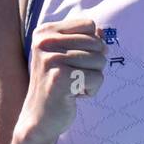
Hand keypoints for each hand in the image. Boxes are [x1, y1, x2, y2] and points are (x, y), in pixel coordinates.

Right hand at [21, 18, 106, 140]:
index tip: (74, 61)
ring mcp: (51, 59)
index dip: (92, 45)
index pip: (90, 25)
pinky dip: (91, 90)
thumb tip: (103, 31)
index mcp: (45, 32)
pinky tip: (73, 95)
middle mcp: (45, 41)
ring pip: (100, 60)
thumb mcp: (70, 57)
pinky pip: (97, 77)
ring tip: (73, 86)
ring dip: (92, 78)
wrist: (39, 119)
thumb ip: (86, 41)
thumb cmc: (58, 86)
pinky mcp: (60, 77)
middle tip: (74, 77)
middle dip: (94, 64)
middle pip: (97, 43)